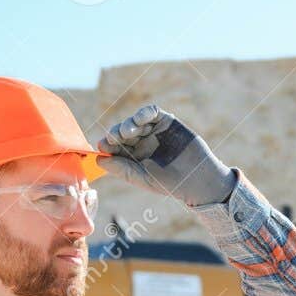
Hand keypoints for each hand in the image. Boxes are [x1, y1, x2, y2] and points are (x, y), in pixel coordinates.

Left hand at [96, 104, 237, 207]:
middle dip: (116, 133)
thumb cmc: (169, 183)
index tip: (102, 145)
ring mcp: (153, 131)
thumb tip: (97, 158)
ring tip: (128, 131)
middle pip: (122, 131)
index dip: (107, 144)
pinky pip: (152, 112)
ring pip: (135, 121)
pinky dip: (145, 112)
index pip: (115, 146)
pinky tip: (142, 118)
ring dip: (129, 123)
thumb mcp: (141, 177)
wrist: (197, 179)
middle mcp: (141, 142)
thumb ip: (120, 168)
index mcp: (132, 157)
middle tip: (114, 137)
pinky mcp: (166, 121)